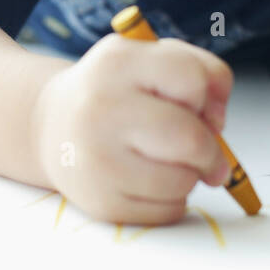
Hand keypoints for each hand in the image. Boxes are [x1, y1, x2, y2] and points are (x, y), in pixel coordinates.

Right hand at [32, 33, 233, 225]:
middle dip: (211, 150)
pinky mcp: (101, 202)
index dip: (208, 96)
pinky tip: (149, 180)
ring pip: (183, 181)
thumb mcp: (149, 59)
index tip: (201, 106)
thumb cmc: (116, 91)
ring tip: (166, 160)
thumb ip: (200, 70)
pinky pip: (169, 210)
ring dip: (191, 175)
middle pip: (191, 139)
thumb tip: (218, 121)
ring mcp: (97, 160)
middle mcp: (101, 109)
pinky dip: (173, 199)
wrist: (52, 125)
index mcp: (117, 63)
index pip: (191, 79)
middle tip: (207, 153)